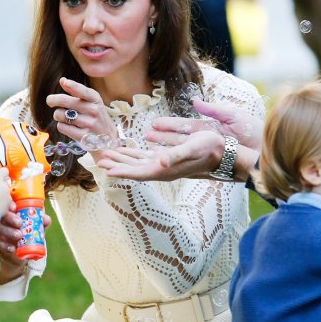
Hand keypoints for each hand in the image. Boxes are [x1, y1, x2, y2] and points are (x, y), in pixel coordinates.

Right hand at [0, 201, 51, 259]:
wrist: (25, 249)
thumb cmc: (31, 231)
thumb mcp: (38, 225)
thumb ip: (42, 221)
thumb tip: (46, 220)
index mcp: (11, 209)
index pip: (7, 203)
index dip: (9, 203)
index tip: (14, 207)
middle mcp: (2, 217)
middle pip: (1, 214)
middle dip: (10, 218)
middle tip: (19, 223)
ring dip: (9, 231)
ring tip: (19, 235)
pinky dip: (6, 246)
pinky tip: (12, 248)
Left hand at [46, 77, 118, 151]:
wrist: (108, 139)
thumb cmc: (96, 117)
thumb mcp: (91, 102)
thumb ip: (77, 91)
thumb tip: (63, 80)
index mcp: (95, 100)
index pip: (83, 91)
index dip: (73, 86)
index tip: (65, 83)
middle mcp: (93, 111)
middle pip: (65, 101)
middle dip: (53, 100)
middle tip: (50, 101)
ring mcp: (88, 124)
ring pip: (60, 114)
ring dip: (58, 115)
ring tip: (64, 117)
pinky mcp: (82, 136)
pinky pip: (61, 127)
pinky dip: (62, 126)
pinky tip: (69, 127)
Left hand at [98, 131, 245, 181]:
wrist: (222, 152)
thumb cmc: (207, 149)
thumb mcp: (190, 148)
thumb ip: (174, 155)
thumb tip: (160, 161)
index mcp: (164, 170)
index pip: (138, 173)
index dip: (122, 171)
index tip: (106, 170)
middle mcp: (161, 170)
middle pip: (133, 169)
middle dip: (116, 165)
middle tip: (98, 160)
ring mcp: (164, 165)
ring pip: (137, 163)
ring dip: (122, 159)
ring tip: (107, 155)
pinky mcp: (167, 158)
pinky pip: (146, 158)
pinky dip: (134, 154)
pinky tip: (127, 150)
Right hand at [145, 97, 261, 150]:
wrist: (265, 149)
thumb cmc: (253, 131)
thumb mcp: (232, 115)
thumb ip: (212, 109)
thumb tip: (195, 103)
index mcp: (210, 128)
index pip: (185, 126)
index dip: (169, 125)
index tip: (155, 124)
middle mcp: (206, 142)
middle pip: (179, 139)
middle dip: (162, 137)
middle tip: (145, 136)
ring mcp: (207, 152)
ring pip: (181, 150)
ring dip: (165, 149)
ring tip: (149, 148)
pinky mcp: (210, 162)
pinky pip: (190, 161)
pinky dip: (176, 160)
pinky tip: (163, 161)